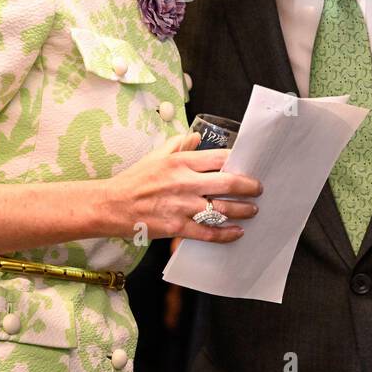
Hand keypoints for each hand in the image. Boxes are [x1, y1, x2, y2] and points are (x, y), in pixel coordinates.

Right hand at [106, 132, 260, 242]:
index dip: (238, 161)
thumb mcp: (155, 155)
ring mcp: (182, 206)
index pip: (219, 157)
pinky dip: (226, 234)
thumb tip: (197, 137)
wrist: (112, 205)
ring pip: (222, 209)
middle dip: (249, 186)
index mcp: (180, 162)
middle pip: (228, 182)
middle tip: (258, 188)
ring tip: (252, 210)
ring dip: (242, 210)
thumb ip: (178, 145)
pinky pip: (208, 232)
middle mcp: (185, 182)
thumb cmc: (134, 180)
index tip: (248, 165)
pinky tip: (237, 232)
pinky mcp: (177, 227)